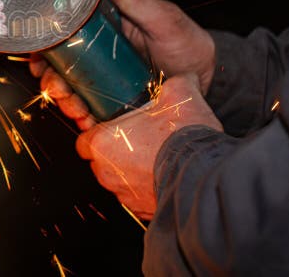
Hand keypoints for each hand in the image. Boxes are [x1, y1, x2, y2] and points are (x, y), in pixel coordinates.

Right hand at [29, 0, 216, 128]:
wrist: (210, 79)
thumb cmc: (187, 41)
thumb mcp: (158, 15)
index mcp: (101, 24)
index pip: (61, 31)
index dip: (44, 44)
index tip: (38, 56)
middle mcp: (96, 50)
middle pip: (58, 64)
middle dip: (50, 79)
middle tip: (57, 89)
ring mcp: (103, 76)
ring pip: (69, 88)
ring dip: (64, 100)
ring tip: (74, 108)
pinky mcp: (111, 99)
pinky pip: (88, 109)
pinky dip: (81, 117)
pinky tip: (86, 121)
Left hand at [75, 74, 222, 219]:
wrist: (204, 175)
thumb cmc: (183, 137)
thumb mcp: (179, 93)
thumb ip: (175, 82)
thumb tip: (184, 78)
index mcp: (103, 143)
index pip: (83, 142)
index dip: (96, 134)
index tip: (110, 129)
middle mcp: (107, 172)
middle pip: (99, 161)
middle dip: (114, 151)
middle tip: (136, 140)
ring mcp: (124, 194)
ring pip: (117, 180)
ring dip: (130, 170)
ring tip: (153, 156)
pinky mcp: (142, 210)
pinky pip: (136, 197)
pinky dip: (145, 187)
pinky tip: (162, 173)